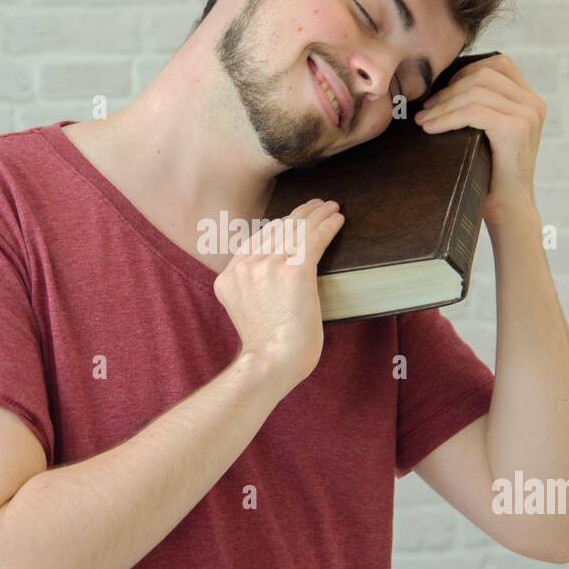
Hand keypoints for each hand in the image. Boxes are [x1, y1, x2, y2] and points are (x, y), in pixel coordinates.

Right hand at [213, 198, 344, 392]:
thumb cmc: (268, 351)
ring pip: (298, 230)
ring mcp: (268, 266)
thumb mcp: (247, 312)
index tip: (294, 218)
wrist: (271, 363)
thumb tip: (277, 279)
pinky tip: (338, 219)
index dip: (280, 225)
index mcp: (230, 276)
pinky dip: (328, 226)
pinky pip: (315, 239)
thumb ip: (253, 290)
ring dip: (317, 214)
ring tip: (330, 207)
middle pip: (278, 230)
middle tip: (317, 205)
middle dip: (300, 214)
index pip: (258, 240)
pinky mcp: (294, 270)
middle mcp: (246, 266)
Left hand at [413, 52, 546, 226]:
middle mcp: (533, 103)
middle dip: (449, 89)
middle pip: (483, 74)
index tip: (441, 94)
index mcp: (529, 100)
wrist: (507, 209)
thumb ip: (480, 108)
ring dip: (443, 105)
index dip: (465, 72)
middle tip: (426, 109)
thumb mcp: (488, 134)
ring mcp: (528, 114)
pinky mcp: (516, 128)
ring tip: (424, 120)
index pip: (498, 64)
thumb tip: (440, 90)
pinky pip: (474, 111)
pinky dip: (447, 117)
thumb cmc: (490, 175)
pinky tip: (431, 128)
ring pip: (475, 91)